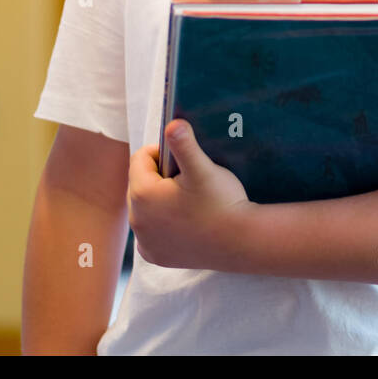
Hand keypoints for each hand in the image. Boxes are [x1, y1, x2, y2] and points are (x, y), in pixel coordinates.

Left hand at [127, 119, 253, 270]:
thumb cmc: (221, 202)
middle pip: (140, 183)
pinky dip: (162, 224)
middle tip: (188, 179)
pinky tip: (183, 222)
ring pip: (145, 207)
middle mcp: (136, 220)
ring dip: (160, 199)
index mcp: (141, 194)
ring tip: (187, 199)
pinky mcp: (155, 256)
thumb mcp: (202, 168)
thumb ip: (184, 144)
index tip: (184, 160)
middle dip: (159, 177)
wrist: (241, 242)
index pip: (140, 159)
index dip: (162, 153)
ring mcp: (145, 241)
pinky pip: (151, 231)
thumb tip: (172, 122)